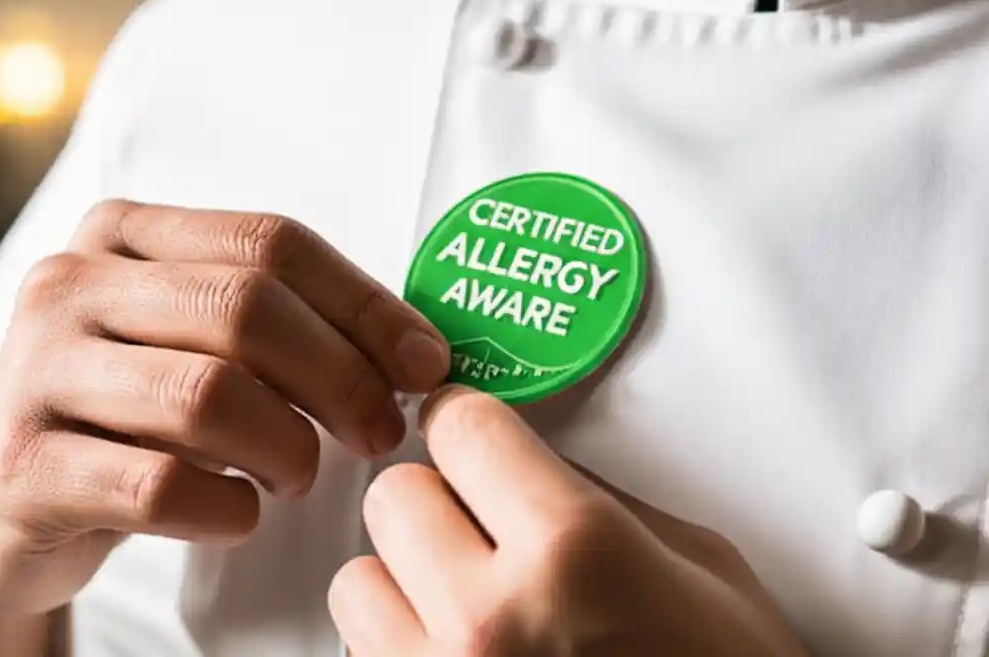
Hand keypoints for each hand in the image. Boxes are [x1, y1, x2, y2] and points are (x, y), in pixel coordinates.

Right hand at [0, 201, 449, 655]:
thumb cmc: (124, 423)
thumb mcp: (186, 346)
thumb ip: (273, 323)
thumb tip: (415, 350)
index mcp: (120, 234)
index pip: (269, 242)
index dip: (363, 304)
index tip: (425, 363)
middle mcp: (68, 284)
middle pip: (244, 308)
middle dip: (339, 377)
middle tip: (379, 432)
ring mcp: (35, 371)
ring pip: (206, 396)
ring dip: (285, 447)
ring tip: (297, 475)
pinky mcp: (23, 465)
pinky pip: (159, 486)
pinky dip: (225, 509)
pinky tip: (237, 514)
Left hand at [329, 386, 807, 656]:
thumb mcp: (700, 569)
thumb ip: (600, 501)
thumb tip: (529, 465)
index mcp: (574, 551)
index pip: (462, 429)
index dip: (468, 423)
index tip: (469, 432)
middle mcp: (492, 617)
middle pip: (393, 496)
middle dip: (434, 500)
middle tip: (475, 524)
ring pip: (356, 581)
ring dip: (401, 581)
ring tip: (462, 602)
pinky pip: (363, 655)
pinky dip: (400, 646)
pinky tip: (458, 653)